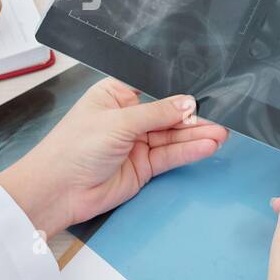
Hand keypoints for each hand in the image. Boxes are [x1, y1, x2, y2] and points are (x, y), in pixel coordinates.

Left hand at [0, 78, 228, 238]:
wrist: (58, 191)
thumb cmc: (73, 148)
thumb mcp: (118, 121)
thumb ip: (157, 113)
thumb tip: (188, 103)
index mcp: (115, 96)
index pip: (154, 88)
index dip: (176, 90)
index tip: (203, 91)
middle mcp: (128, 117)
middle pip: (168, 113)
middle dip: (193, 116)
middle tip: (220, 116)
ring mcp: (137, 143)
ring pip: (174, 136)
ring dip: (197, 135)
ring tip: (221, 133)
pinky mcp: (144, 166)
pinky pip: (171, 155)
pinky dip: (190, 151)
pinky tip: (208, 146)